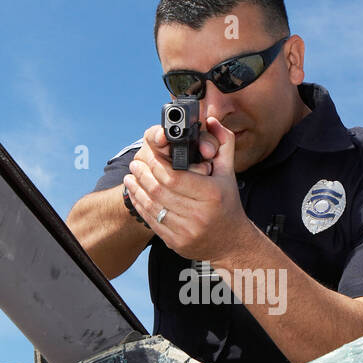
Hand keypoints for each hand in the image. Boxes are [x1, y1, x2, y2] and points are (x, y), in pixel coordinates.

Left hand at [123, 117, 249, 261]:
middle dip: (143, 174)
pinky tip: (136, 194)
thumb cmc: (227, 203)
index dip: (155, 164)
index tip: (146, 154)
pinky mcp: (176, 242)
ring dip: (137, 189)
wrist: (231, 242)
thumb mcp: (228, 172)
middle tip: (135, 164)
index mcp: (211, 194)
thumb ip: (222, 142)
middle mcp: (199, 214)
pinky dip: (141, 206)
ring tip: (131, 177)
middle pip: (159, 190)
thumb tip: (210, 120)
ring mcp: (187, 231)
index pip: (173, 177)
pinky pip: (152, 221)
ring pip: (152, 206)